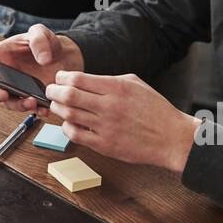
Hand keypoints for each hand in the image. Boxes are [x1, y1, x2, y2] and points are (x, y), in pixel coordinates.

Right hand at [0, 24, 83, 112]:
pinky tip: (44, 109)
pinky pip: (30, 108)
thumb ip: (39, 40)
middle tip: (3, 95)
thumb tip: (43, 59)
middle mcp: (4, 75)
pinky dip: (37, 111)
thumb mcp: (41, 33)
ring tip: (31, 102)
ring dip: (18, 105)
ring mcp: (17, 89)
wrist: (65, 56)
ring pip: (9, 103)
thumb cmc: (46, 43)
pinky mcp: (32, 98)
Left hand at [44, 70, 200, 171]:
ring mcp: (106, 127)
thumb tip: (84, 80)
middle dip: (53, 91)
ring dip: (57, 109)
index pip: (77, 78)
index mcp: (117, 87)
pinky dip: (67, 128)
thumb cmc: (155, 110)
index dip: (62, 77)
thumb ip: (109, 79)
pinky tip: (69, 123)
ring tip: (57, 105)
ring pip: (69, 115)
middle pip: (68, 95)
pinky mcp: (105, 145)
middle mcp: (109, 106)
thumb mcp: (135, 83)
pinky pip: (76, 135)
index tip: (60, 78)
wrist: (171, 137)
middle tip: (51, 90)